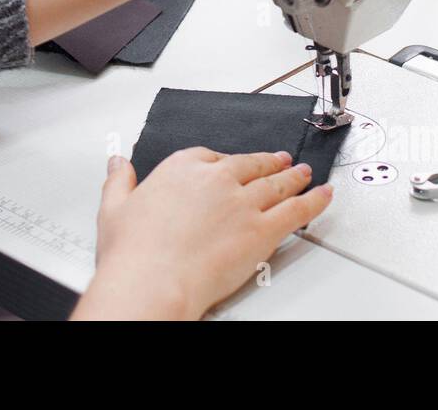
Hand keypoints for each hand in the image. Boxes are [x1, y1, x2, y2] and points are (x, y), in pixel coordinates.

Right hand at [70, 148, 332, 319]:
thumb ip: (118, 181)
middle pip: (249, 165)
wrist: (153, 281)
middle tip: (280, 161)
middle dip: (267, 163)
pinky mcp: (261, 229)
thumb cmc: (134, 252)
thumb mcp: (113, 208)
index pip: (210, 156)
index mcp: (182, 168)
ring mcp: (242, 203)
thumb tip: (117, 164)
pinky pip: (296, 210)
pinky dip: (314, 201)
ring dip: (294, 177)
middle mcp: (215, 180)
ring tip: (304, 174)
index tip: (228, 164)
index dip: (224, 161)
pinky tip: (323, 195)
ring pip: (276, 184)